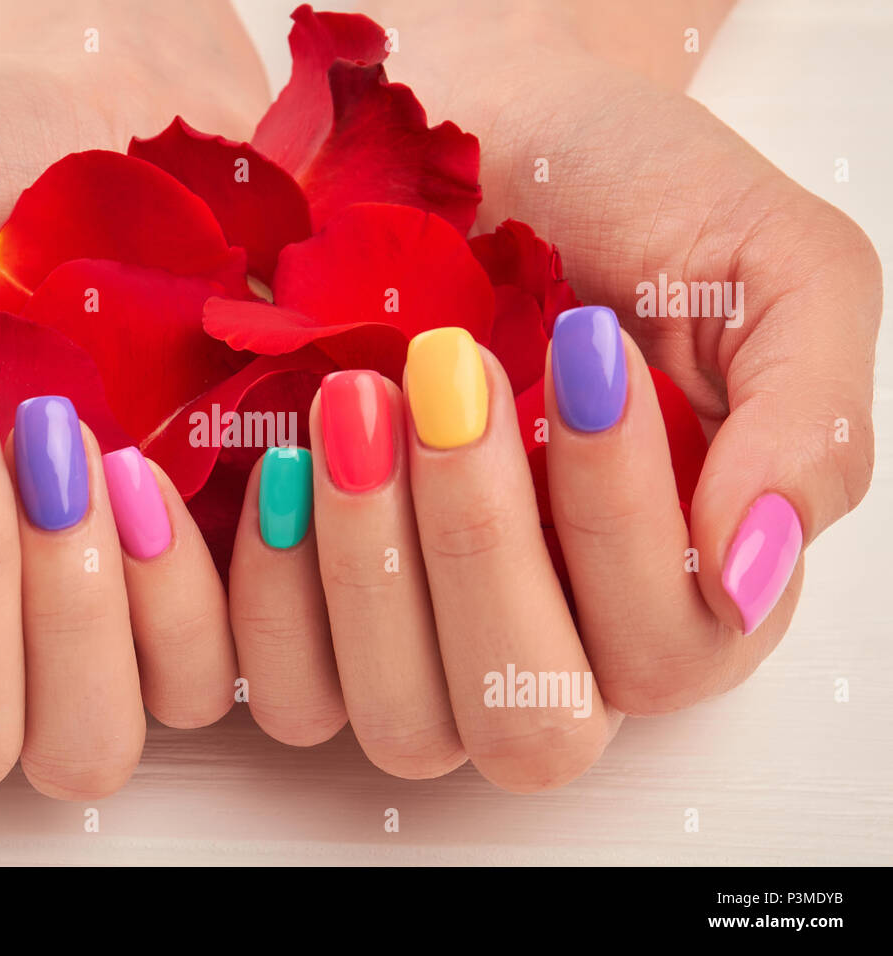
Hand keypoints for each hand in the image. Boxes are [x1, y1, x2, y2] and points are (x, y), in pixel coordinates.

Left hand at [230, 0, 879, 788]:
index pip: (668, 649)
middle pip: (531, 723)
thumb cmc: (628, 192)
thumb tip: (753, 566)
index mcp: (685, 579)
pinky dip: (272, 593)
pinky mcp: (321, 613)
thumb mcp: (773, 268)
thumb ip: (808, 419)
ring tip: (351, 401)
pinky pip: (293, 692)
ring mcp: (433, 638)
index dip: (617, 523)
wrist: (480, 126)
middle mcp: (562, 635)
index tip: (582, 349)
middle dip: (480, 548)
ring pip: (407, 725)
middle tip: (447, 375)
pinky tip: (281, 462)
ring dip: (372, 569)